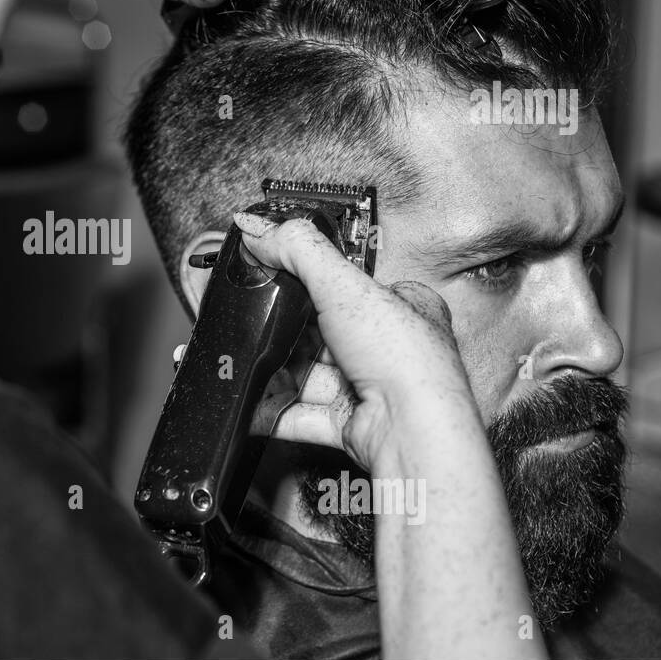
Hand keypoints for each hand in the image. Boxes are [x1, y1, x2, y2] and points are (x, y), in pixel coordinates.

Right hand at [235, 212, 483, 472]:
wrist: (412, 433)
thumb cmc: (404, 360)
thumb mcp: (345, 286)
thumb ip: (297, 251)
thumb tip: (256, 226)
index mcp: (403, 308)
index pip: (349, 287)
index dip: (311, 285)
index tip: (274, 280)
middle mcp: (388, 350)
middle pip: (320, 336)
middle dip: (285, 336)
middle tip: (255, 324)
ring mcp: (368, 390)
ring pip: (306, 377)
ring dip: (275, 374)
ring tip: (248, 365)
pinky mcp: (349, 425)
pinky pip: (299, 415)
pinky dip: (272, 410)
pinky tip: (251, 401)